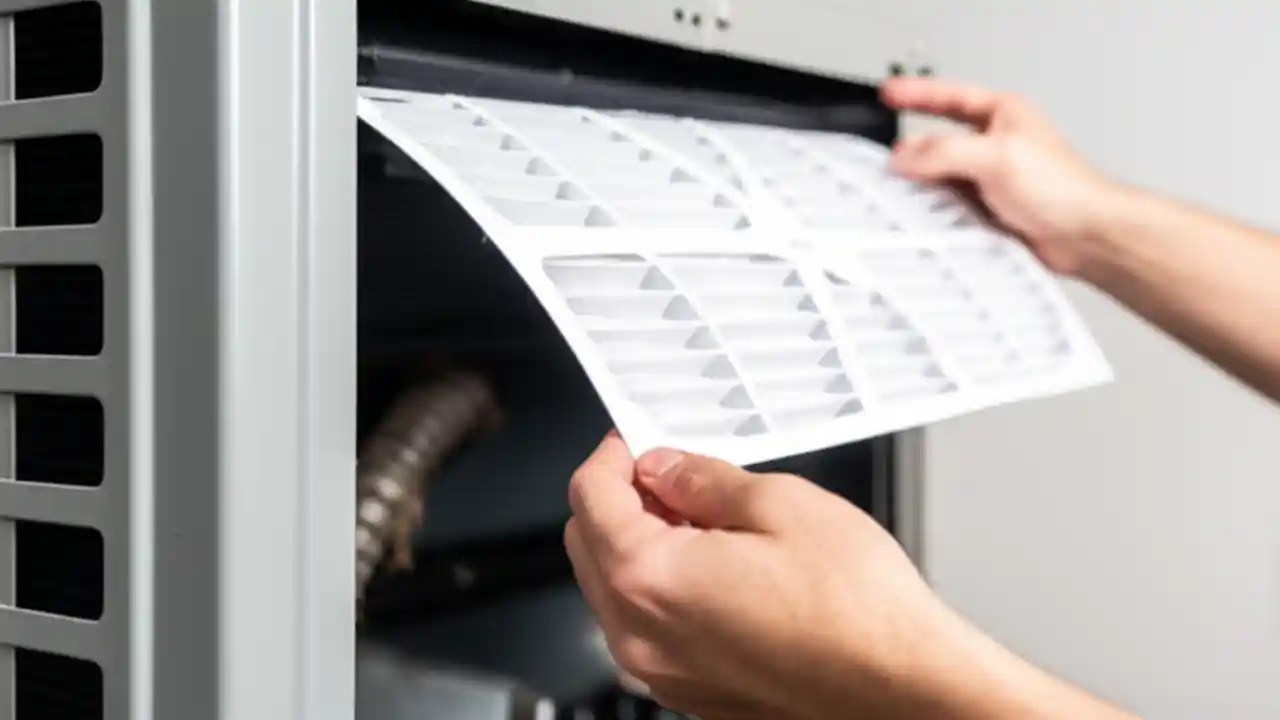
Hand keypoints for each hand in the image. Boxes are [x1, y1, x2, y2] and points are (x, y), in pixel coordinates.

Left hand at [564, 434, 986, 719]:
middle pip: (586, 544)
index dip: (611, 457)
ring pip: (612, 588)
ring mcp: (662, 672)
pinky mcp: (688, 691)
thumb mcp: (780, 504)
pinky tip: (715, 568)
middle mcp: (640, 635)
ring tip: (704, 521)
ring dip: (638, 545)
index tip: (636, 442)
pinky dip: (660, 589)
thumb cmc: (856, 609)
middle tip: (671, 475)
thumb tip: (663, 467)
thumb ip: (702, 478)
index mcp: (650, 578)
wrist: (903, 687)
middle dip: (619, 499)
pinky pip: (644, 628)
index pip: (588, 498)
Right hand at [882, 78, 1120, 276]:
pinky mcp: (986, 207)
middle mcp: (994, 144)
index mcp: (1002, 115)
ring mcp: (989, 177)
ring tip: (901, 190)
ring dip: (923, 183)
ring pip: (940, 174)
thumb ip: (946, 153)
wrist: (1084, 236)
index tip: (889, 94)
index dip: (917, 94)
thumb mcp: (998, 156)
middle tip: (887, 160)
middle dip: (913, 150)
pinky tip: (924, 214)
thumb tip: (905, 155)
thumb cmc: (1064, 189)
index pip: (949, 97)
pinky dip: (933, 208)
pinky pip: (948, 203)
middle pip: (939, 140)